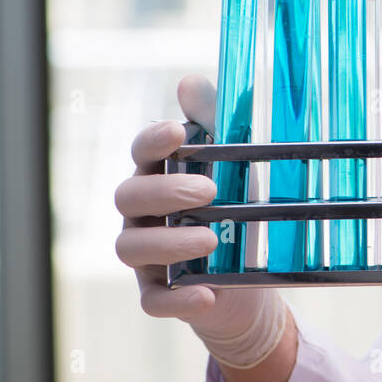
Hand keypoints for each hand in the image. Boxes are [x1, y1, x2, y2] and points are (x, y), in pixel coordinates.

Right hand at [115, 74, 286, 368]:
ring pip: (130, 247)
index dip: (152, 140)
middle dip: (164, 191)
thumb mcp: (237, 162)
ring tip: (209, 241)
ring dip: (168, 242)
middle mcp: (143, 214)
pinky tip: (206, 293)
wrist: (254, 278)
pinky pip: (153, 301)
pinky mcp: (159, 295)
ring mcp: (146, 256)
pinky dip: (176, 299)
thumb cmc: (239, 207)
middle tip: (209, 192)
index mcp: (159, 175)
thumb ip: (215, 121)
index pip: (141, 152)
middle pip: (128, 197)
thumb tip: (189, 80)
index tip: (179, 132)